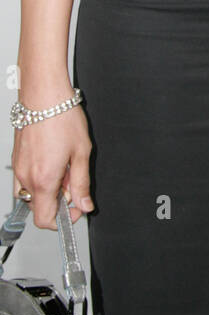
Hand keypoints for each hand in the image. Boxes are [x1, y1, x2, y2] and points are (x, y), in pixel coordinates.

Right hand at [12, 107, 94, 229]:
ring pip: (32, 194)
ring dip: (49, 189)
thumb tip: (85, 204)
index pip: (45, 220)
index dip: (63, 220)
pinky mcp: (17, 159)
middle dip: (58, 201)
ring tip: (64, 167)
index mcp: (44, 180)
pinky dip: (40, 178)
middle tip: (73, 181)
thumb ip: (82, 182)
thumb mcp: (81, 151)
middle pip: (39, 208)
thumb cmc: (62, 117)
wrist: (44, 94)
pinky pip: (26, 180)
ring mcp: (19, 169)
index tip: (76, 208)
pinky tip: (53, 160)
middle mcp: (27, 178)